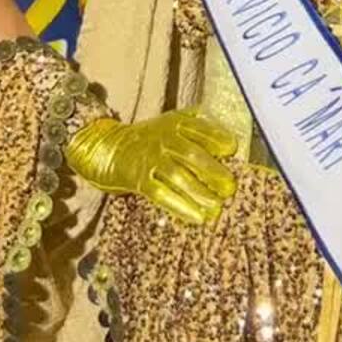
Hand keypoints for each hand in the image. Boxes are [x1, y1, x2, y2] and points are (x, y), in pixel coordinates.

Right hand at [64, 110, 238, 226]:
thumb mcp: (174, 123)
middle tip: (229, 185)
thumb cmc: (152, 138)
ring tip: (216, 206)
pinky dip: (180, 206)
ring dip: (198, 192)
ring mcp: (151, 159)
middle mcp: (163, 139)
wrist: (110, 146)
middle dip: (212, 170)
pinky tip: (197, 217)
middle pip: (190, 154)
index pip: (199, 128)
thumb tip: (232, 141)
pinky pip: (161, 194)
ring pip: (177, 176)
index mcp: (176, 123)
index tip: (232, 148)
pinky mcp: (140, 180)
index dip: (216, 137)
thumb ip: (200, 126)